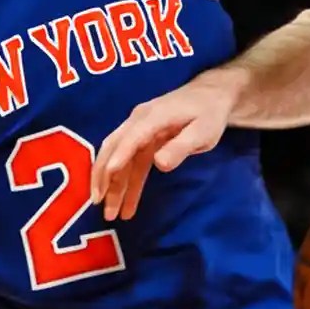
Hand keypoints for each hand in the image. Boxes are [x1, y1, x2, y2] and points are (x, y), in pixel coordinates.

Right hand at [90, 72, 239, 220]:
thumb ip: (181, 147)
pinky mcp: (141, 139)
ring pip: (118, 158)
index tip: (108, 178)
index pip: (131, 138)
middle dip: (104, 176)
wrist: (211, 95)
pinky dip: (124, 182)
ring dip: (112, 185)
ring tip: (110, 213)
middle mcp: (138, 121)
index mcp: (153, 117)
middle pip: (113, 148)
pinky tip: (124, 202)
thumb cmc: (209, 113)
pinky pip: (128, 162)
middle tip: (98, 203)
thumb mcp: (202, 131)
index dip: (119, 158)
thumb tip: (160, 164)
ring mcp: (137, 129)